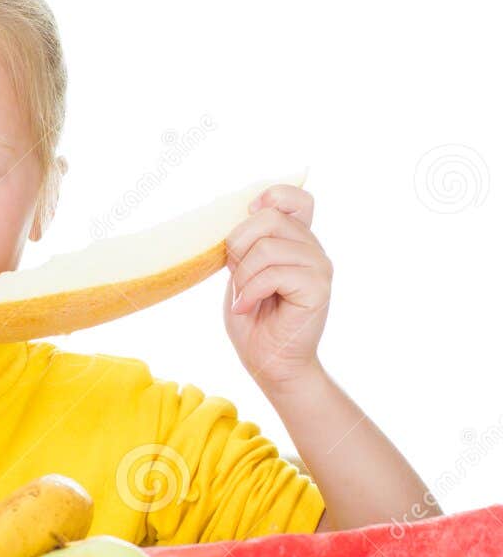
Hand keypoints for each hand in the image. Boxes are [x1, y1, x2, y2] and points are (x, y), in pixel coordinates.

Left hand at [223, 184, 331, 392]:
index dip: (269, 198)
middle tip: (237, 277)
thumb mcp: (242, 269)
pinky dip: (249, 292)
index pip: (295, 197)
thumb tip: (245, 211)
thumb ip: (249, 241)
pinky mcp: (318, 288)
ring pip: (266, 248)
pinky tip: (246, 307)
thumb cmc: (252, 315)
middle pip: (268, 219)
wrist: (267, 359)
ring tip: (244, 296)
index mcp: (296, 239)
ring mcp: (320, 267)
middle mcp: (312, 248)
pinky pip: (272, 274)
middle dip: (237, 247)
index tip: (248, 220)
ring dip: (242, 277)